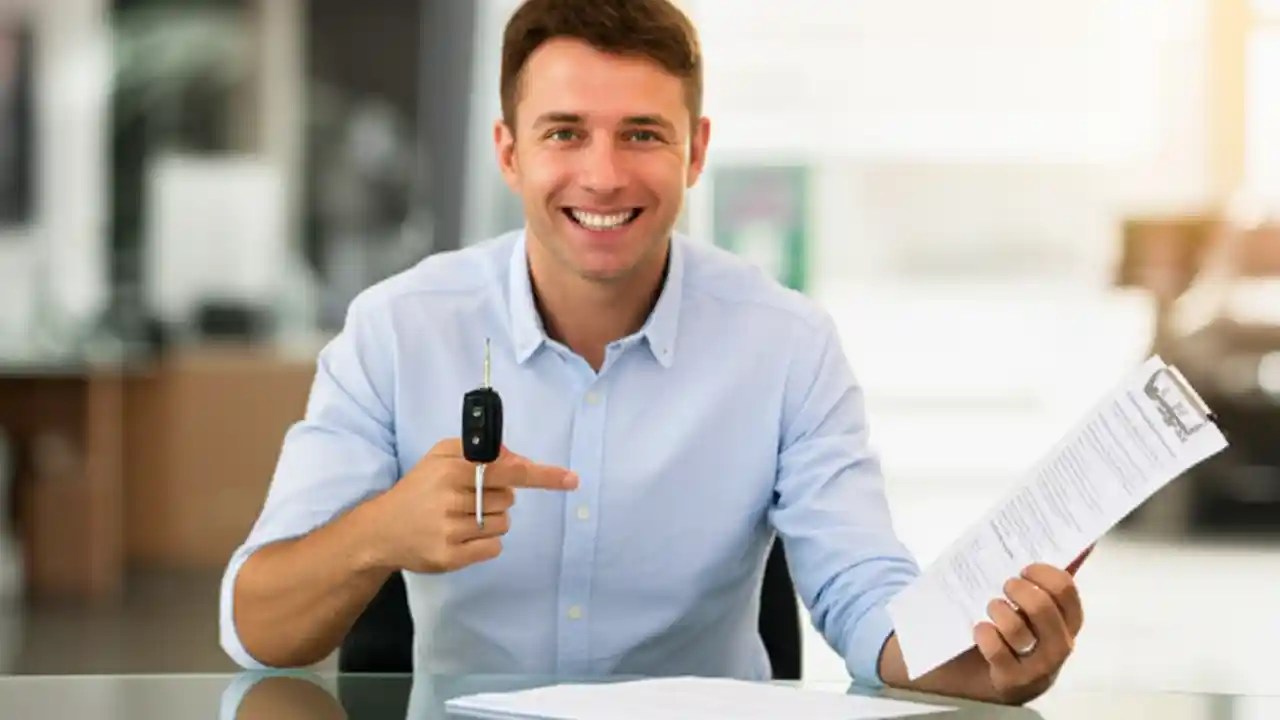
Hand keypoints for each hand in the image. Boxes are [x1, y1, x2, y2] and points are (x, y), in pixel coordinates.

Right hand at [366, 439, 577, 573]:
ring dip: (491, 520)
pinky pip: (494, 547)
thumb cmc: (418, 489)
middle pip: (509, 499)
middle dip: (497, 497)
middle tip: (467, 499)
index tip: (570, 479)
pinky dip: (486, 543)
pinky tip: (462, 537)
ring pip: (504, 524)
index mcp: (451, 471)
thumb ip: (475, 451)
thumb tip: (516, 458)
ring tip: (461, 518)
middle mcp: (451, 500)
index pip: (508, 470)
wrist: (381, 530)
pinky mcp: (450, 557)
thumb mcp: (439, 457)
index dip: (542, 475)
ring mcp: (451, 531)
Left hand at [973, 546, 1091, 703]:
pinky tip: (981, 629)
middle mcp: (1058, 644)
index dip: (1042, 572)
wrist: (986, 674)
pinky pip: (998, 653)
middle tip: (1006, 586)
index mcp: (1068, 620)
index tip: (1023, 568)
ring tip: (992, 607)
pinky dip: (986, 636)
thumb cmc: (1014, 628)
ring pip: (1018, 631)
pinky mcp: (1012, 680)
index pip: (1065, 589)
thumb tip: (1085, 542)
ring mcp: (1037, 666)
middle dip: (1019, 590)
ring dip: (998, 611)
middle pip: (1043, 608)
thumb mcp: (1034, 601)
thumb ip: (1053, 576)